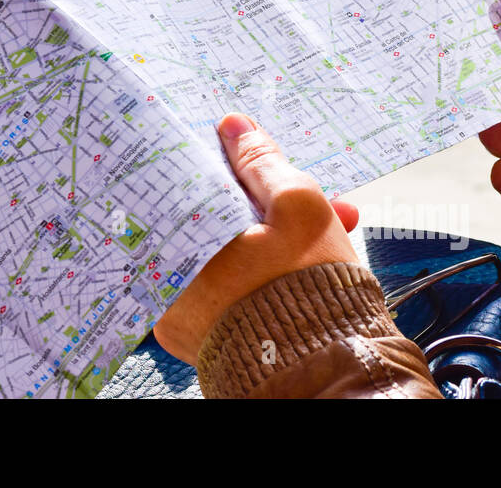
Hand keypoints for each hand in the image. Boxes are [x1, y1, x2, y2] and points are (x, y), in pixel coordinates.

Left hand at [153, 113, 360, 364]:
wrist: (332, 373)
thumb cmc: (311, 295)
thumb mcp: (298, 206)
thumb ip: (262, 162)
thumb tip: (233, 126)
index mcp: (180, 250)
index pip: (189, 188)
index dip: (226, 169)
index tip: (246, 154)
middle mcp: (169, 285)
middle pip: (214, 222)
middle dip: (264, 204)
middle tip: (302, 196)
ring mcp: (185, 315)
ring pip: (227, 251)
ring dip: (271, 234)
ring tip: (328, 224)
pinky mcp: (206, 336)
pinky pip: (228, 284)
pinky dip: (260, 267)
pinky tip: (303, 256)